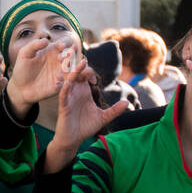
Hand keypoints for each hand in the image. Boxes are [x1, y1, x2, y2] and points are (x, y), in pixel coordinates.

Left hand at [3, 39, 67, 113]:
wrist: (19, 87)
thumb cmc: (22, 68)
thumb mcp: (24, 54)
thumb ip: (34, 45)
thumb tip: (46, 40)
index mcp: (53, 51)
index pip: (65, 44)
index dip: (65, 43)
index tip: (61, 46)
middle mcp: (60, 61)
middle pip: (72, 56)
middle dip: (70, 55)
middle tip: (61, 58)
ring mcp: (61, 73)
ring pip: (73, 70)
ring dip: (74, 68)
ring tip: (66, 67)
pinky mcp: (59, 86)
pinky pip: (66, 84)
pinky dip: (63, 82)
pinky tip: (56, 81)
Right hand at [45, 56, 129, 172]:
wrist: (73, 140)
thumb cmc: (85, 127)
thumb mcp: (103, 118)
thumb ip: (115, 110)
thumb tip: (128, 103)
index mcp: (84, 92)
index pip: (86, 75)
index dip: (89, 71)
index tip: (94, 79)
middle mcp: (76, 92)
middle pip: (76, 72)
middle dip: (77, 62)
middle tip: (78, 52)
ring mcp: (69, 97)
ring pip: (69, 80)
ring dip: (72, 70)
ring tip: (79, 62)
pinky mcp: (63, 106)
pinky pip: (64, 94)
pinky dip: (66, 87)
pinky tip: (69, 82)